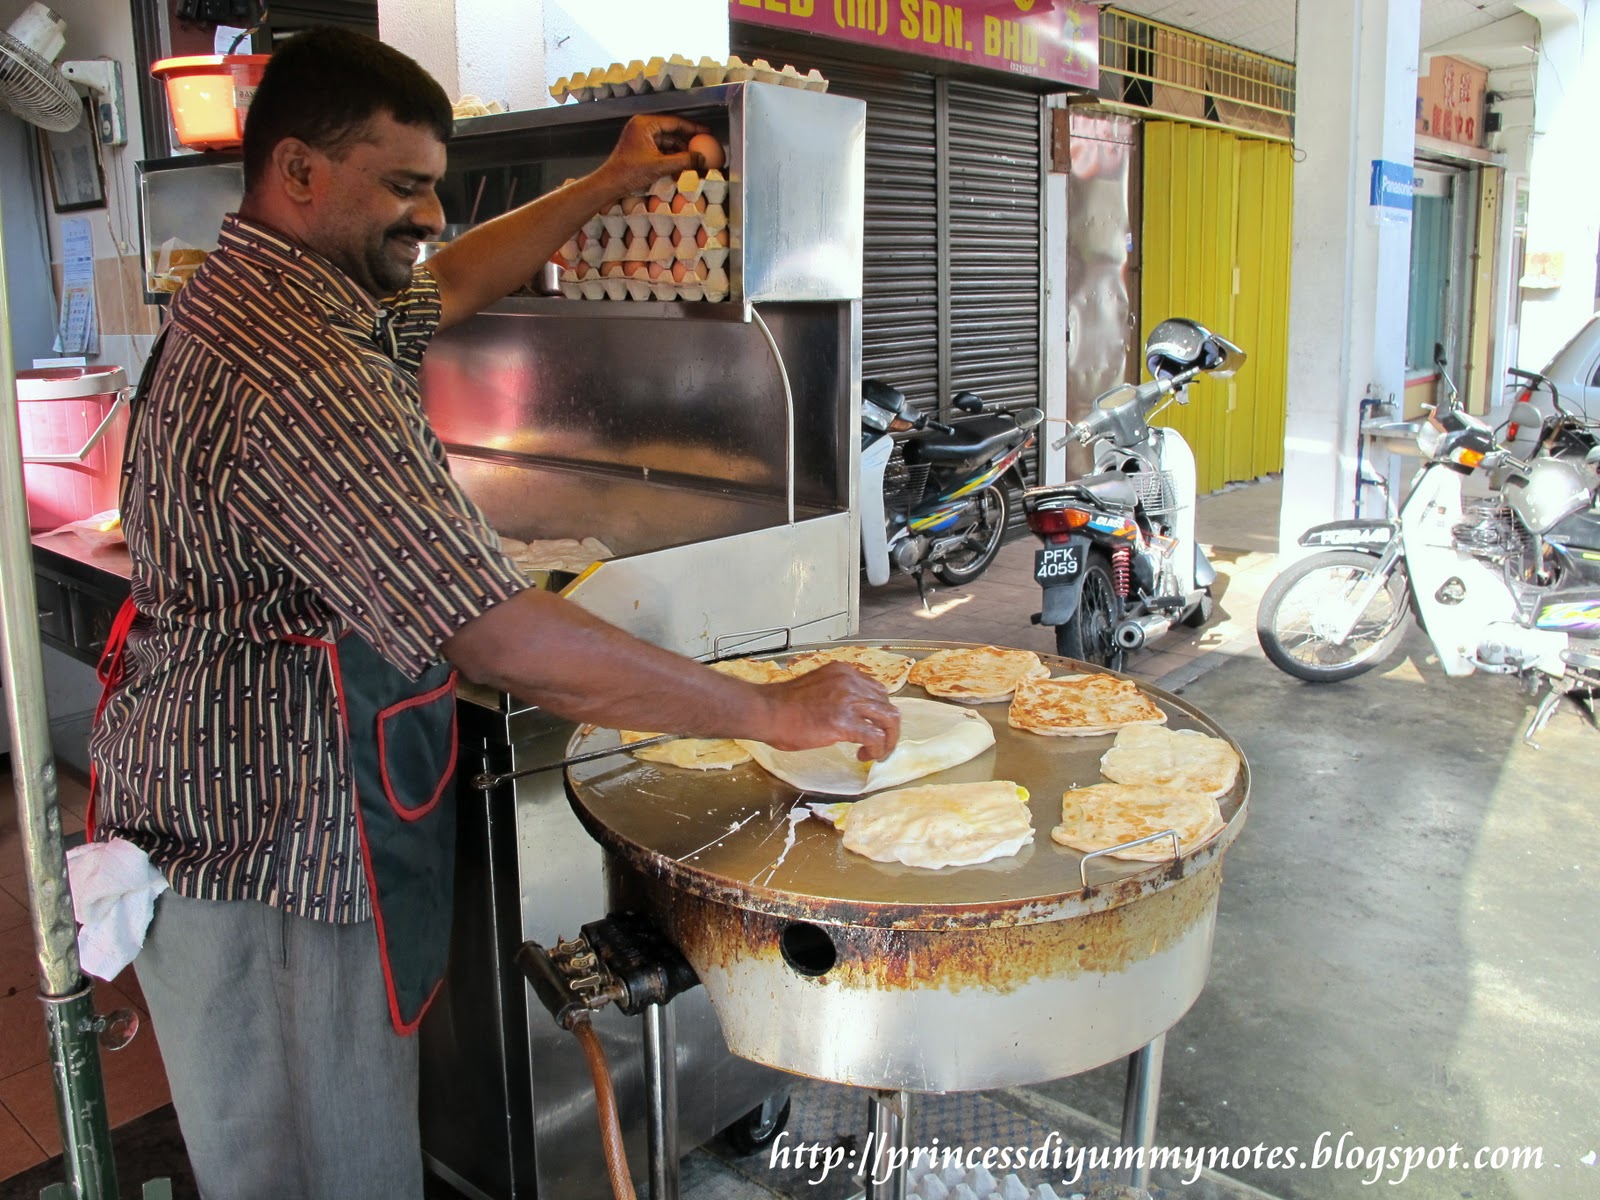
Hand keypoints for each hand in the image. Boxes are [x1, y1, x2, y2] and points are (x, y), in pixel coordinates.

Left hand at [598, 115, 709, 199]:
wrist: (610, 184)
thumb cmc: (630, 172)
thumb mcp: (660, 166)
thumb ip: (683, 161)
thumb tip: (702, 159)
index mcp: (645, 124)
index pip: (674, 122)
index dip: (693, 128)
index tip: (707, 133)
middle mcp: (643, 126)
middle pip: (671, 131)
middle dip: (688, 140)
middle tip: (704, 146)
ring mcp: (641, 137)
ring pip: (667, 141)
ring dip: (680, 150)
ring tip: (695, 158)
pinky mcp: (640, 148)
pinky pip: (660, 148)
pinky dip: (671, 156)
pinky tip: (682, 164)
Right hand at [760, 663, 901, 761]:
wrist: (766, 711)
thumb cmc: (782, 705)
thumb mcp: (816, 689)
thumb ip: (836, 695)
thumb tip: (848, 715)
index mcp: (844, 672)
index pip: (877, 690)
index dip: (878, 711)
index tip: (871, 726)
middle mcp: (851, 682)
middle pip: (887, 704)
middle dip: (887, 727)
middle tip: (879, 744)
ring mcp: (849, 701)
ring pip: (890, 719)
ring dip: (888, 740)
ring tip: (877, 753)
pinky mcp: (845, 722)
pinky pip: (875, 737)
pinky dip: (876, 750)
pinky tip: (863, 756)